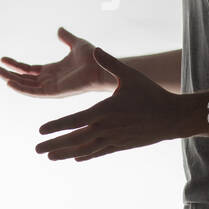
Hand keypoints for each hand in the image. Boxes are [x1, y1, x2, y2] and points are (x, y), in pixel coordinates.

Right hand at [0, 27, 111, 97]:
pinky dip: (21, 88)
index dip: (15, 64)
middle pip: (23, 78)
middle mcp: (49, 80)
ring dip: (9, 79)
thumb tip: (59, 29)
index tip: (3, 58)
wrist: (101, 66)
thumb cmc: (93, 57)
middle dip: (7, 73)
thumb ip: (66, 37)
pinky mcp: (54, 92)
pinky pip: (33, 92)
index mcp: (52, 70)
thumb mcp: (76, 43)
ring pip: (25, 85)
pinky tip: (9, 82)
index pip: (29, 69)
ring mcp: (50, 87)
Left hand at [35, 48, 191, 160]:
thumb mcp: (130, 75)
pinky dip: (86, 155)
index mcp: (104, 111)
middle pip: (75, 139)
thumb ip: (110, 63)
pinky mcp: (121, 145)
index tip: (40, 131)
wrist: (172, 118)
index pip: (74, 120)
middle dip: (54, 144)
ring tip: (50, 157)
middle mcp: (106, 128)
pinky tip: (76, 158)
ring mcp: (113, 139)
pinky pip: (100, 152)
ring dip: (66, 153)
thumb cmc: (151, 94)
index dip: (56, 126)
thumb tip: (95, 49)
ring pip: (85, 149)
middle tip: (36, 149)